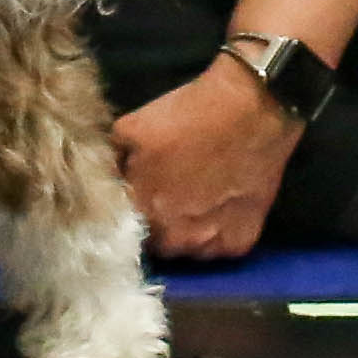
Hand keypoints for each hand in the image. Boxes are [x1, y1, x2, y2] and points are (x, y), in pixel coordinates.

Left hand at [112, 62, 303, 261]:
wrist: (253, 108)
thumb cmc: (190, 113)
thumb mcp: (132, 127)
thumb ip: (112, 161)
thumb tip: (104, 178)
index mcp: (141, 210)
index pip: (121, 228)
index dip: (131, 209)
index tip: (143, 193)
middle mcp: (172, 238)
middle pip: (155, 243)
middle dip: (158, 222)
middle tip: (172, 193)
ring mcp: (208, 245)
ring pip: (187, 250)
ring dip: (187, 232)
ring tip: (198, 199)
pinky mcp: (238, 243)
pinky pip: (219, 248)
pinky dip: (218, 232)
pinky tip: (222, 205)